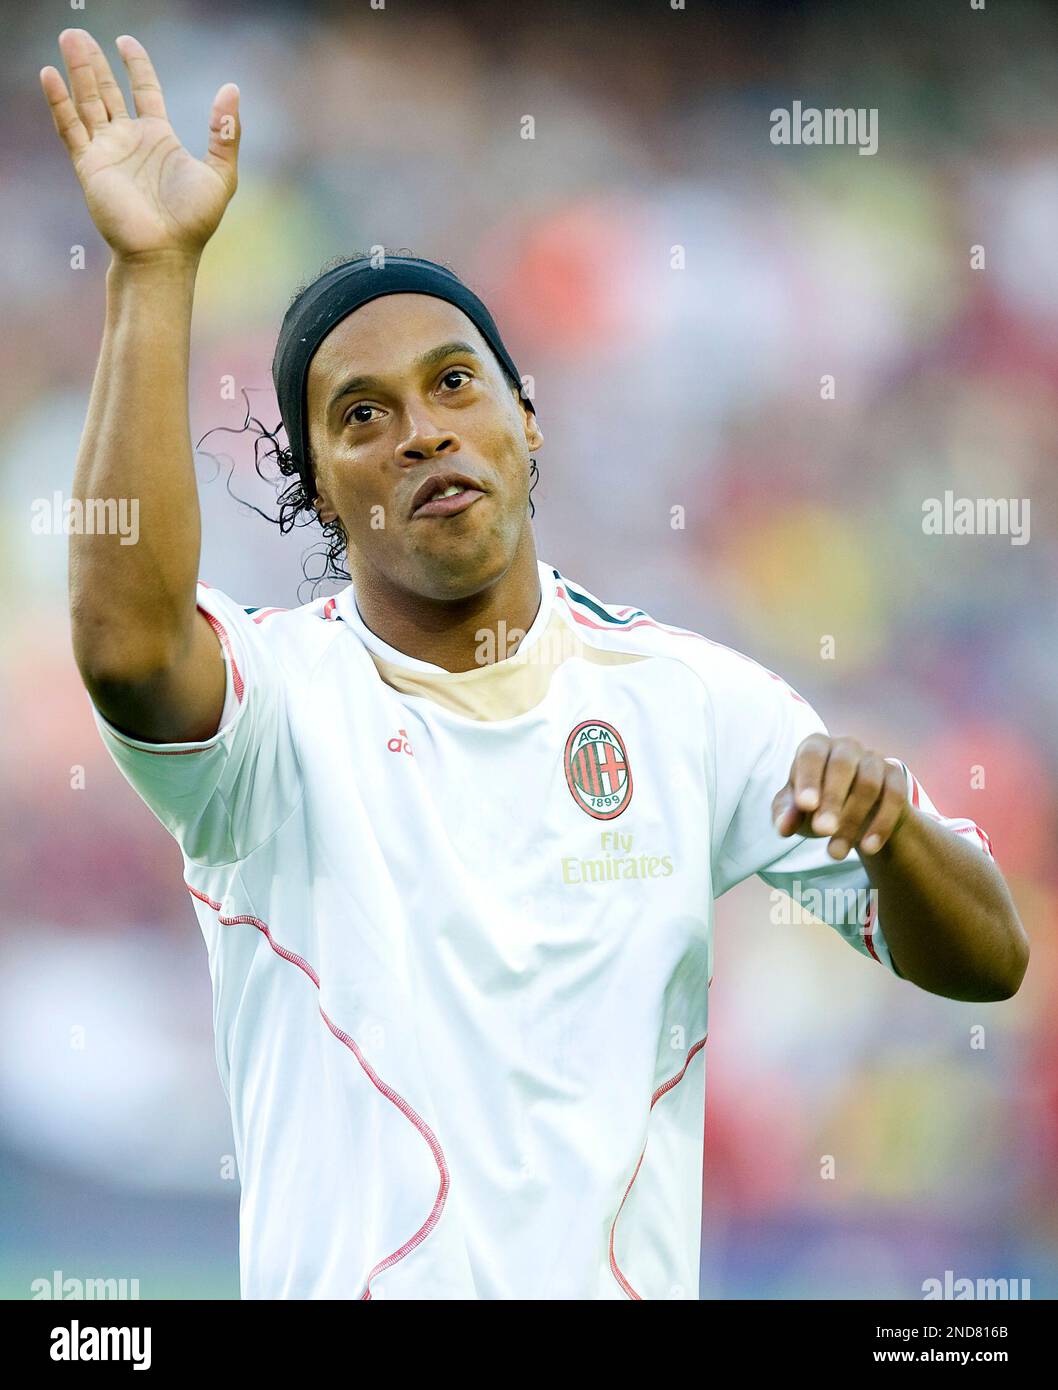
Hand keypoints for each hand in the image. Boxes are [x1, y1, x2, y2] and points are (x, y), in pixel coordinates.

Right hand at [40, 29, 239, 259]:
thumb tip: (232, 88)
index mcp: (159, 138)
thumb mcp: (220, 173)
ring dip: (78, 71)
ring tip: (69, 38)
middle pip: (108, 91)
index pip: (144, 91)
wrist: (164, 252)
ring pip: (87, 102)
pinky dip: (59, 101)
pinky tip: (50, 75)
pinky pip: (69, 127)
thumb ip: (226, 132)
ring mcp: (108, 151)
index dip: (136, 65)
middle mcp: (130, 141)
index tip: (125, 41)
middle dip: (94, 63)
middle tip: (78, 33)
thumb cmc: (193, 221)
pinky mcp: (89, 165)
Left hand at [771, 734, 910, 859]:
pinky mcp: (895, 776)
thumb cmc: (815, 807)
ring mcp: (873, 759)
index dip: (809, 778)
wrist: (855, 816)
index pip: (811, 755)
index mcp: (815, 746)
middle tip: (822, 831)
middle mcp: (845, 746)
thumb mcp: (796, 812)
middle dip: (832, 800)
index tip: (805, 806)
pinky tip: (867, 848)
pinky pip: (894, 797)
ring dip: (853, 820)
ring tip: (835, 853)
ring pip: (868, 785)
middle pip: (842, 766)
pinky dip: (881, 824)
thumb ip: (786, 814)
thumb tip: (783, 827)